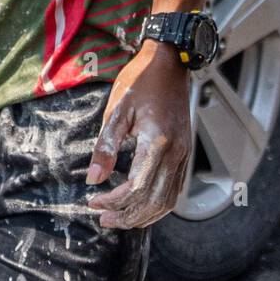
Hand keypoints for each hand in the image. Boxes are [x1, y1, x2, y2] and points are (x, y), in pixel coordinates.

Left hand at [85, 39, 192, 229]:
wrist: (169, 62)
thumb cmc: (141, 81)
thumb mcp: (117, 110)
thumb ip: (105, 147)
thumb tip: (94, 179)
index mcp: (157, 142)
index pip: (136, 188)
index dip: (113, 201)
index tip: (93, 201)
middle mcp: (175, 152)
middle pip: (154, 201)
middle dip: (128, 216)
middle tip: (104, 219)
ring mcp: (184, 153)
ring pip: (168, 200)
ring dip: (144, 215)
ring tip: (121, 217)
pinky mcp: (186, 151)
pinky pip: (175, 188)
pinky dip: (158, 204)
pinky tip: (142, 204)